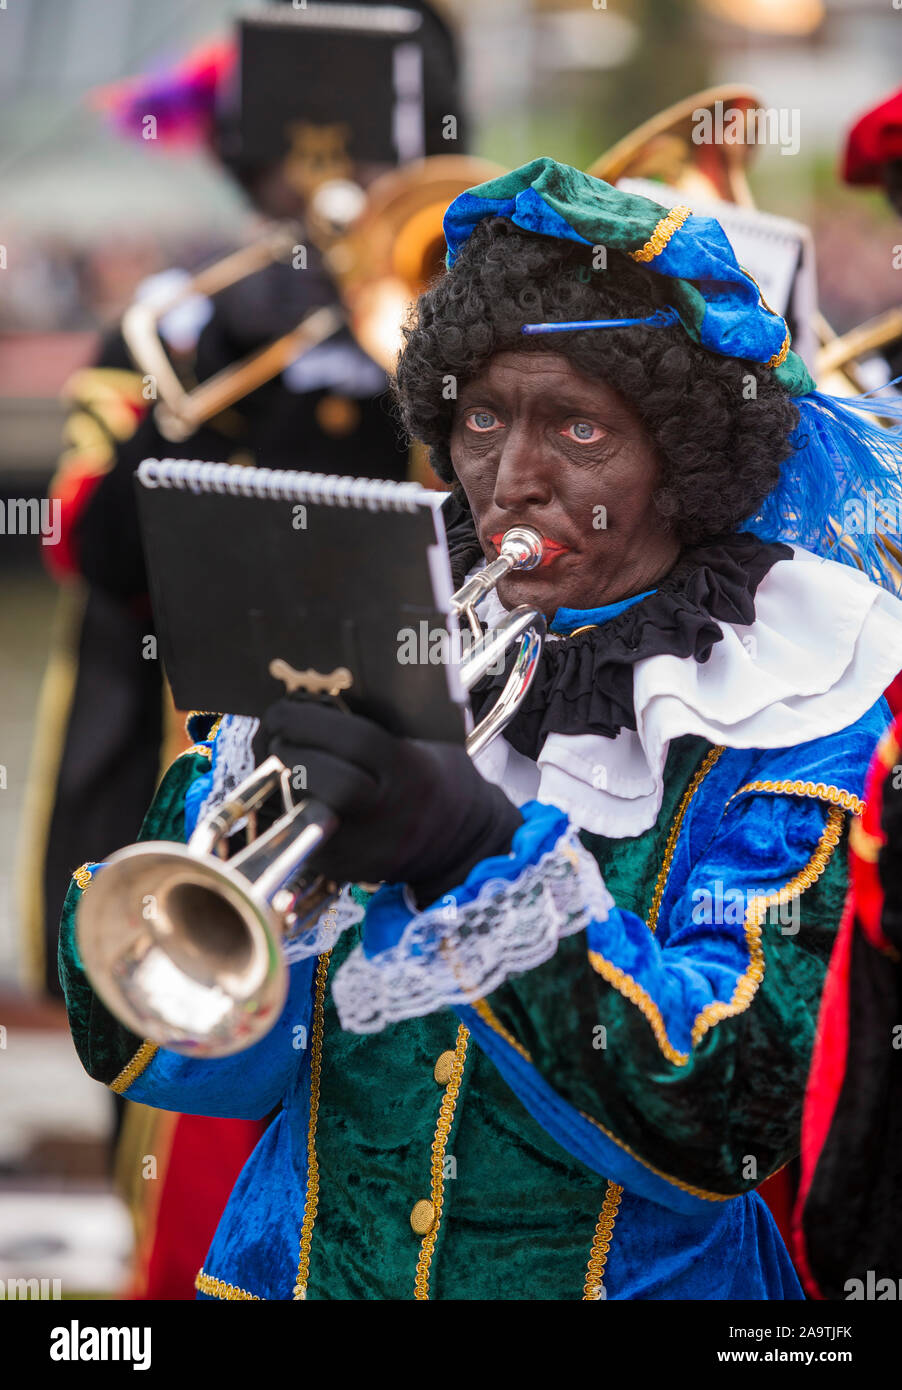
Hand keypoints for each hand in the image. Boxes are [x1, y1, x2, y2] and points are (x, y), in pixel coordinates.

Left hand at [255, 697, 522, 903]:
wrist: (454, 840)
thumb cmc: (429, 777)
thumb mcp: (416, 742)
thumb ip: (369, 722)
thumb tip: (307, 698)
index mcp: (411, 773)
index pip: (355, 741)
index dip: (310, 721)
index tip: (285, 708)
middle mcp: (388, 815)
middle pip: (328, 779)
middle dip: (290, 749)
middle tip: (276, 733)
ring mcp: (363, 849)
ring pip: (305, 810)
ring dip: (280, 777)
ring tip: (280, 757)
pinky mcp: (340, 870)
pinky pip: (299, 832)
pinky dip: (283, 805)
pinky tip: (286, 786)